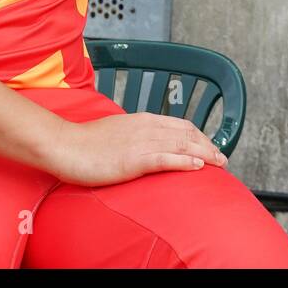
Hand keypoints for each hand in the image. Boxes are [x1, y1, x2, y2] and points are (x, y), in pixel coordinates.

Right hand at [46, 113, 226, 187]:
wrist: (65, 145)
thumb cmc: (87, 142)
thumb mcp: (117, 133)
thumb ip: (136, 135)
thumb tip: (148, 144)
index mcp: (143, 120)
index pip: (180, 125)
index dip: (200, 136)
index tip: (211, 147)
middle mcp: (146, 127)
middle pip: (187, 134)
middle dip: (208, 145)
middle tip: (222, 158)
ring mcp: (141, 142)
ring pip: (181, 145)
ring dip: (204, 154)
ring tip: (219, 163)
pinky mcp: (134, 159)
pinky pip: (165, 159)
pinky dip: (184, 161)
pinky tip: (197, 166)